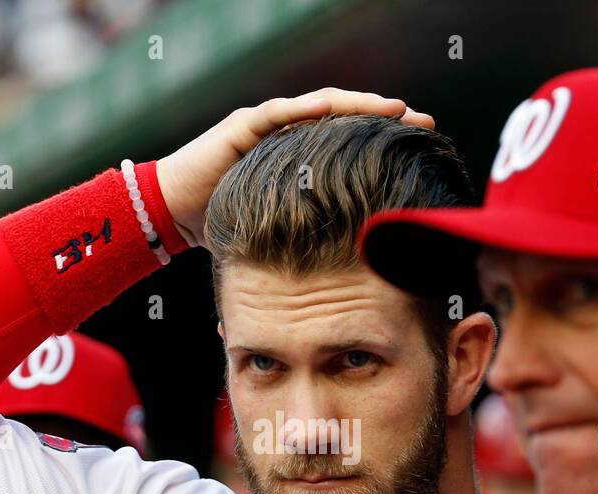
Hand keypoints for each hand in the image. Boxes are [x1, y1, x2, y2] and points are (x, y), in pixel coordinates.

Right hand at [156, 89, 433, 248]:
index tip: (426, 152)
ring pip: (322, 108)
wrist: (171, 216)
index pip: (353, 145)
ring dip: (359, 106)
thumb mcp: (281, 238)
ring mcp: (267, 128)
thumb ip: (311, 245)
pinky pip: (280, 112)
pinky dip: (308, 108)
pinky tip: (336, 107)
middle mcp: (289, 137)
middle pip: (347, 121)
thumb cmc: (224, 231)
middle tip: (425, 123)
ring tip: (395, 109)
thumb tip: (347, 284)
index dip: (387, 146)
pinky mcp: (242, 127)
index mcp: (302, 162)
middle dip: (387, 119)